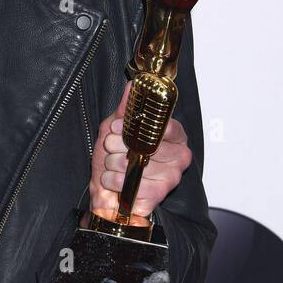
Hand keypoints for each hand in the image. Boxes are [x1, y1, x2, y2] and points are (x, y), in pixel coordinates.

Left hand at [88, 80, 192, 220]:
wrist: (104, 190)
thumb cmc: (112, 159)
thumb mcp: (115, 129)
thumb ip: (126, 109)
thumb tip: (133, 86)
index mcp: (174, 136)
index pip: (166, 126)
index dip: (138, 126)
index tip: (118, 127)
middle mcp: (179, 156)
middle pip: (150, 145)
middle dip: (119, 145)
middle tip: (110, 147)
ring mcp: (172, 177)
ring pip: (139, 164)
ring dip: (114, 163)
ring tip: (112, 164)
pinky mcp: (160, 195)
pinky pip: (136, 184)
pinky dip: (115, 181)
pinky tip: (112, 179)